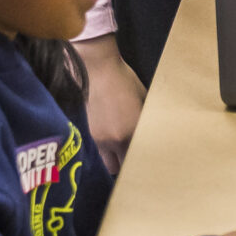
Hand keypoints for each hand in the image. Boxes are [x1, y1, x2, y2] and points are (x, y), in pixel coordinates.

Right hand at [74, 34, 142, 174]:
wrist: (95, 66)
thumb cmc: (123, 79)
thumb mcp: (143, 99)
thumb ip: (145, 121)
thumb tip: (152, 133)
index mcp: (132, 132)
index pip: (137, 162)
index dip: (140, 165)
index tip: (143, 166)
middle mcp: (114, 141)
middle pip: (118, 169)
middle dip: (123, 166)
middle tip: (128, 160)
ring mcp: (96, 138)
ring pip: (104, 162)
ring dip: (110, 159)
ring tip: (115, 152)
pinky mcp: (84, 132)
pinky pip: (93, 149)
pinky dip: (99, 149)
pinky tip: (102, 141)